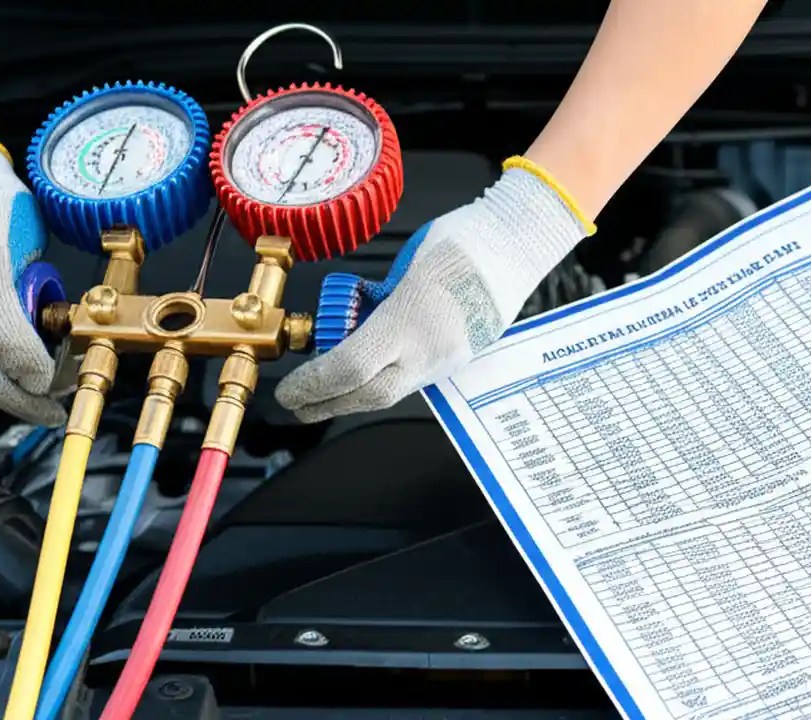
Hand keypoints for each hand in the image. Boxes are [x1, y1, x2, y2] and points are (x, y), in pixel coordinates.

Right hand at [0, 141, 65, 425]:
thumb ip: (44, 290)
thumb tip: (66, 334)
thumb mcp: (32, 243)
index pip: (10, 348)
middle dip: (27, 405)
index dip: (40, 375)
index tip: (65, 384)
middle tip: (56, 410)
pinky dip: (2, 374)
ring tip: (47, 397)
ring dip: (15, 393)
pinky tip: (26, 375)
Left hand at [275, 160, 594, 422]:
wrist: (520, 243)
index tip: (290, 390)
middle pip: (369, 396)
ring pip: (390, 394)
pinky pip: (411, 380)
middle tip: (298, 404)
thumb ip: (375, 298)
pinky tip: (366, 373)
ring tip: (325, 391)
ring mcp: (449, 359)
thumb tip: (347, 320)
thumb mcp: (406, 264)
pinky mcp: (459, 358)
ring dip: (353, 396)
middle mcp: (433, 349)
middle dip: (327, 405)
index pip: (351, 367)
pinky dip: (381, 381)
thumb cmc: (466, 240)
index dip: (313, 385)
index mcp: (413, 319)